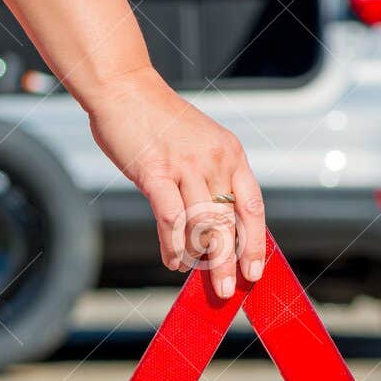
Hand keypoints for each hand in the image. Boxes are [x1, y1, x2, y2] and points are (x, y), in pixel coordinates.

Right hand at [84, 69, 266, 298]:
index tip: (255, 270)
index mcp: (231, 154)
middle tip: (226, 290)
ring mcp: (184, 166)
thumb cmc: (159, 120)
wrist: (125, 89)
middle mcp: (213, 160)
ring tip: (200, 280)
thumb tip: (216, 224)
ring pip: (201, 224)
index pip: (252, 206)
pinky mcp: (154, 173)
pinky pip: (169, 218)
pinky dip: (172, 245)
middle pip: (228, 222)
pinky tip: (172, 260)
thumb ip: (210, 178)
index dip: (255, 242)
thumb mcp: (200, 144)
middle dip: (229, 262)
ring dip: (202, 259)